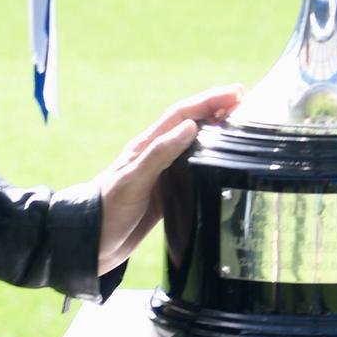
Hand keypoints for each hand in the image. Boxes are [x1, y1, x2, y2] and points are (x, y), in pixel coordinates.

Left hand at [93, 84, 241, 272]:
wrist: (92, 242)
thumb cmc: (108, 209)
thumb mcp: (133, 179)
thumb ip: (160, 153)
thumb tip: (190, 127)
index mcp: (147, 146)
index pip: (182, 114)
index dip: (209, 101)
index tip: (235, 94)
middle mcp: (156, 155)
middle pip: (191, 124)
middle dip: (216, 110)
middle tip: (245, 103)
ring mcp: (162, 173)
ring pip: (194, 144)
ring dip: (216, 131)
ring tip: (240, 125)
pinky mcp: (166, 193)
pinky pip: (193, 169)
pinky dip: (210, 160)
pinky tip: (222, 162)